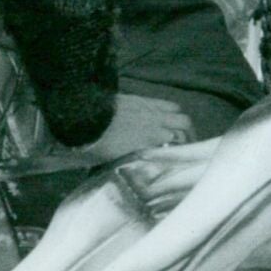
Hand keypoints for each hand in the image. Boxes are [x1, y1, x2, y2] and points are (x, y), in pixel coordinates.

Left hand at [80, 94, 194, 161]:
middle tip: (185, 144)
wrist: (83, 116)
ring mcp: (150, 110)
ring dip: (180, 122)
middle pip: (184, 125)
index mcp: (149, 142)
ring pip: (178, 113)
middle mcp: (156, 125)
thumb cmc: (94, 143)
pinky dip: (169, 110)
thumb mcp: (109, 161)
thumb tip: (125, 171)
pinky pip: (165, 103)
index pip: (178, 144)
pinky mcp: (142, 99)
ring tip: (178, 129)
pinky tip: (165, 116)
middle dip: (187, 135)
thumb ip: (124, 163)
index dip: (183, 151)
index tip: (182, 158)